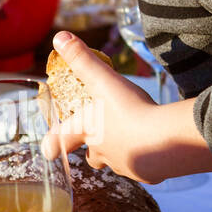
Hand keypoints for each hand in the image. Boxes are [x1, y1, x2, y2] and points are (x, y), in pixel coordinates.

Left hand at [44, 32, 168, 182]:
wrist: (165, 141)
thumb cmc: (130, 110)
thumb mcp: (104, 80)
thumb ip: (82, 59)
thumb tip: (59, 37)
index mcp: (88, 129)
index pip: (64, 137)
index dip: (53, 142)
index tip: (47, 150)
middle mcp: (103, 151)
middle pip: (91, 156)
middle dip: (93, 150)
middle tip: (98, 142)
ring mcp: (125, 165)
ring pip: (117, 162)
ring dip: (120, 153)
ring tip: (133, 141)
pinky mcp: (147, 174)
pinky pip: (143, 169)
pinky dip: (146, 160)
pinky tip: (157, 150)